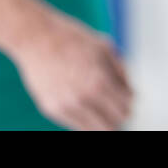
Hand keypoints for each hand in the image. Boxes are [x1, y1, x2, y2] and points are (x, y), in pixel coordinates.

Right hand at [10, 5, 134, 130]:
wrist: (36, 37)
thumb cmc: (72, 38)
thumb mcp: (104, 47)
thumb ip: (121, 72)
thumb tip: (132, 95)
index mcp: (100, 80)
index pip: (125, 108)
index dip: (128, 103)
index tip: (125, 96)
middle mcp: (83, 97)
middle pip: (113, 125)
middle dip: (118, 116)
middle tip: (115, 105)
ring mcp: (65, 106)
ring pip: (94, 130)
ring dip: (101, 121)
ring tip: (100, 105)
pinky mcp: (51, 109)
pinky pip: (75, 125)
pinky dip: (83, 117)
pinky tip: (82, 101)